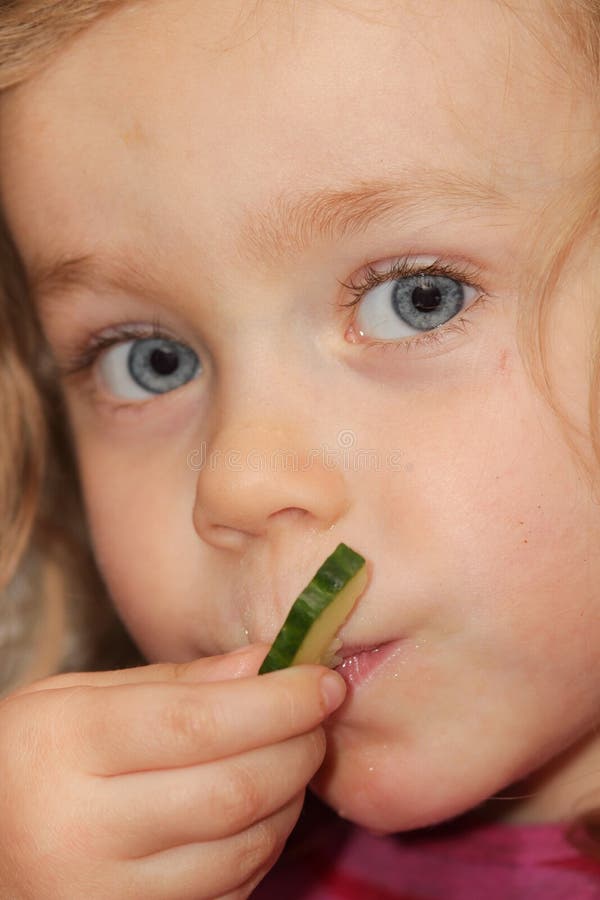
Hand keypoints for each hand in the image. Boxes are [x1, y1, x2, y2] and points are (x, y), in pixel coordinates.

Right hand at [0, 647, 345, 898]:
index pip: (200, 723)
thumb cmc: (28, 757)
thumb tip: (265, 663)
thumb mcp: (77, 696)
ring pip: (243, 850)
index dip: (279, 700)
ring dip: (290, 798)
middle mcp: (84, 832)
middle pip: (234, 791)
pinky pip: (229, 893)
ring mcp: (107, 898)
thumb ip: (174, 681)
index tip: (322, 680)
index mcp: (68, 748)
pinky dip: (262, 848)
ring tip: (291, 756)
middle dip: (299, 747)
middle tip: (319, 714)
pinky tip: (259, 810)